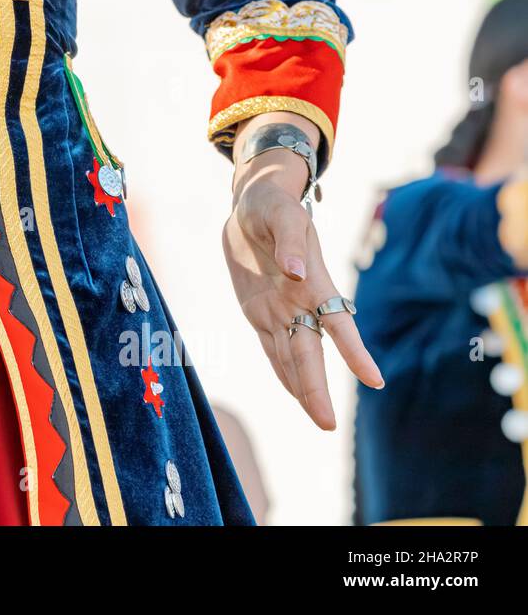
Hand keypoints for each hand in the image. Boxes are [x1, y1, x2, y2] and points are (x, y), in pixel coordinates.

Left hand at [223, 134, 383, 429]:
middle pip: (311, 353)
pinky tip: (293, 393)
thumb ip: (289, 242)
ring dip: (303, 388)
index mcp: (314, 283)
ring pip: (292, 357)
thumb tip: (297, 272)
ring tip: (318, 419)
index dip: (354, 353)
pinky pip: (272, 347)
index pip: (339, 325)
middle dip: (317, 389)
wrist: (252, 202)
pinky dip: (282, 370)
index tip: (374, 380)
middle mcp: (300, 303)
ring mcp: (279, 309)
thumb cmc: (274, 204)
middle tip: (327, 425)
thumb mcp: (281, 214)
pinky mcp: (257, 310)